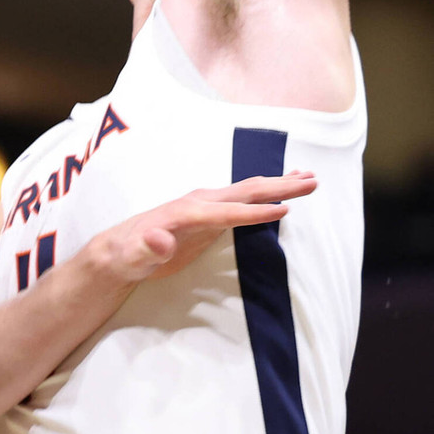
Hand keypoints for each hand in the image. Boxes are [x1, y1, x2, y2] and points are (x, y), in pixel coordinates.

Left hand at [92, 171, 316, 284]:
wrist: (121, 249)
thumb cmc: (128, 255)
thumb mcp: (134, 256)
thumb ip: (148, 248)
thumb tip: (158, 239)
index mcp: (186, 212)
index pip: (226, 212)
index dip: (253, 213)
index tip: (284, 211)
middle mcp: (198, 202)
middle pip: (244, 192)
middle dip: (278, 187)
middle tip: (312, 181)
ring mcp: (206, 205)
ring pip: (248, 191)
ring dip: (278, 185)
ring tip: (308, 178)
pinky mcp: (210, 214)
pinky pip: (244, 200)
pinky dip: (266, 193)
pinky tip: (283, 191)